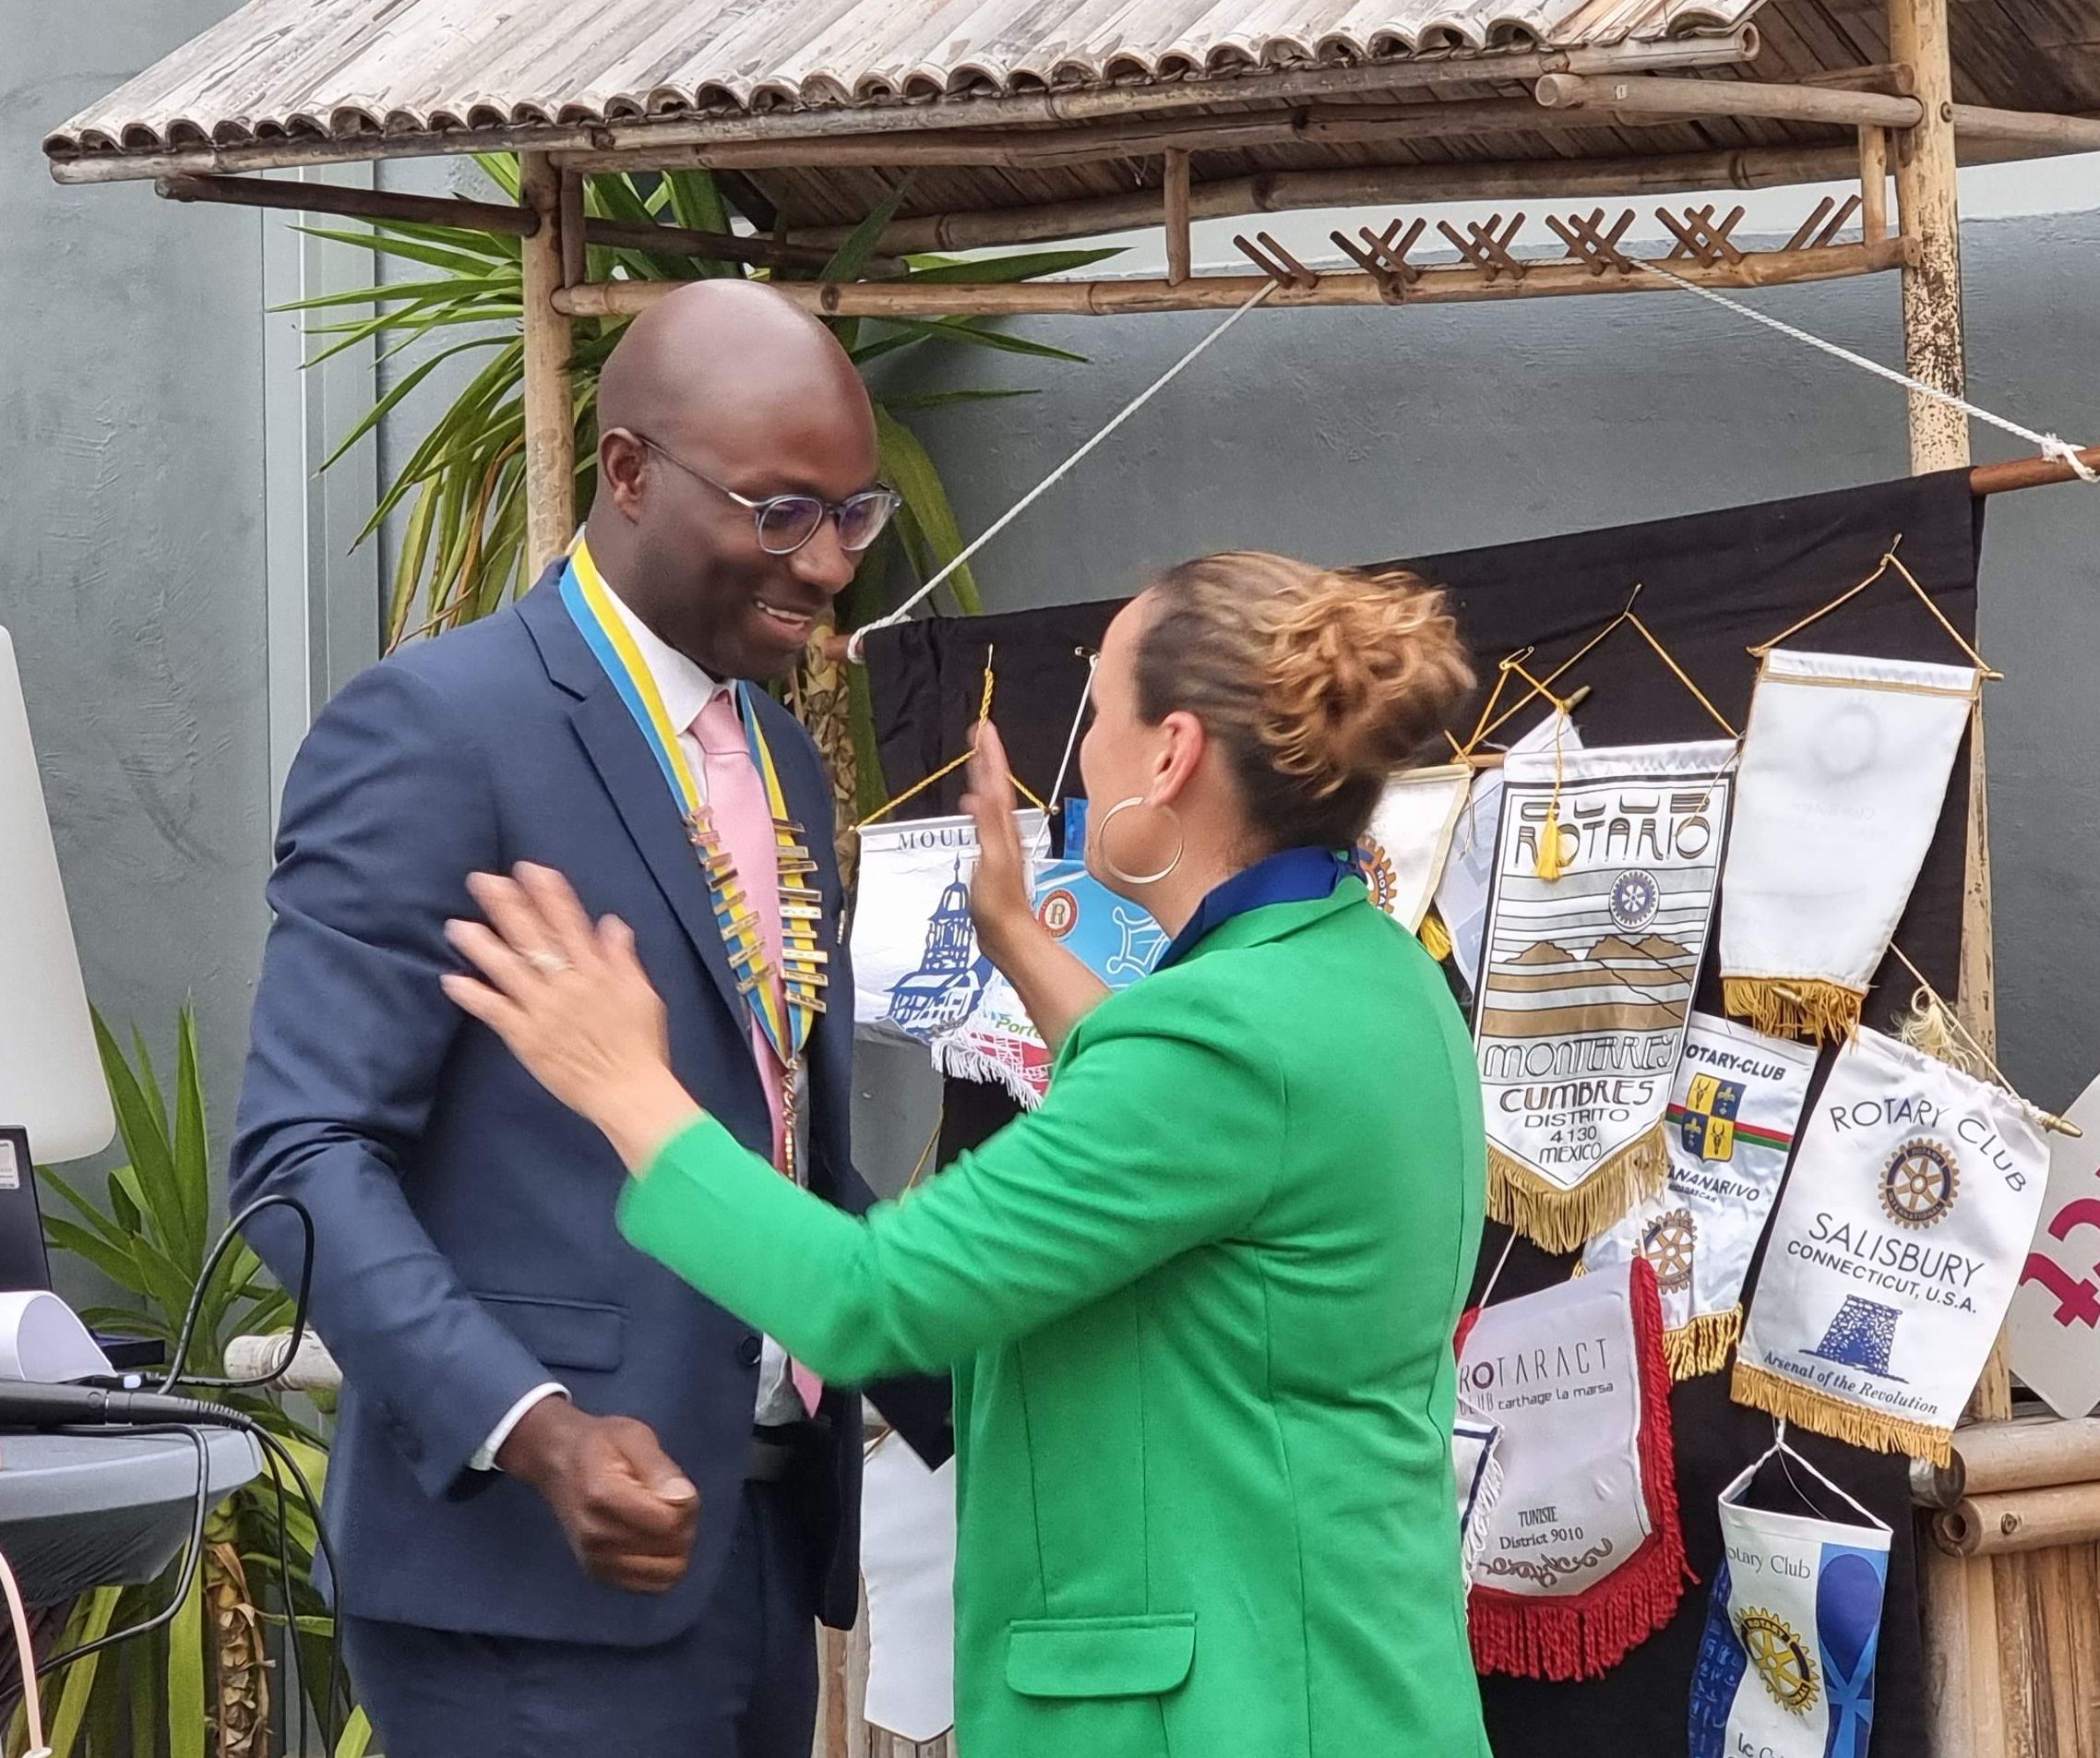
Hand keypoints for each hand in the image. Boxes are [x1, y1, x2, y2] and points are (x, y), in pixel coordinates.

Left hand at [443, 864, 694, 1164]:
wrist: (630, 1092)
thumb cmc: (641, 1046)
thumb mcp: (643, 995)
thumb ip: (624, 958)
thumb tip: (611, 922)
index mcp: (598, 971)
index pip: (570, 923)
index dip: (548, 895)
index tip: (528, 869)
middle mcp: (569, 984)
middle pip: (534, 937)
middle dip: (507, 906)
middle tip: (481, 880)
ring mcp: (545, 1011)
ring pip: (509, 969)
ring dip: (482, 945)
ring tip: (457, 925)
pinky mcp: (527, 1039)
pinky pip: (496, 1012)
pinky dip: (474, 996)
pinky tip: (452, 980)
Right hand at [497, 1398, 699, 1593]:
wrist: (558, 1463)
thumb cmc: (601, 1444)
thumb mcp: (634, 1436)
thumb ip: (660, 1468)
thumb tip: (684, 1499)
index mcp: (602, 1496)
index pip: (667, 1522)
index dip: (687, 1504)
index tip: (676, 1485)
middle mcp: (595, 1537)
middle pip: (671, 1548)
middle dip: (686, 1524)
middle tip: (671, 1499)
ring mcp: (595, 1561)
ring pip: (667, 1572)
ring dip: (678, 1546)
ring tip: (663, 1518)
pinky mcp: (599, 1575)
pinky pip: (652, 1585)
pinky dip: (664, 1564)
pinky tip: (654, 1538)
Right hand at [959, 720, 1036, 958]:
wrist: (1008, 936)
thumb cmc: (999, 905)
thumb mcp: (991, 863)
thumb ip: (986, 829)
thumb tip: (977, 796)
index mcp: (1003, 829)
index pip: (997, 783)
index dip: (991, 755)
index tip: (984, 728)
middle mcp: (1005, 832)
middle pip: (996, 786)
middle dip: (988, 758)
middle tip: (980, 733)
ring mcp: (1001, 844)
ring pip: (993, 800)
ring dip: (985, 777)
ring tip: (977, 758)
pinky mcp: (995, 856)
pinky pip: (987, 819)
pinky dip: (979, 804)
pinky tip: (972, 806)